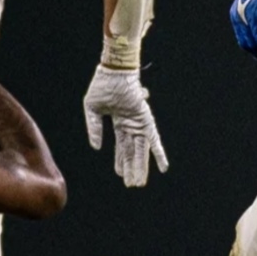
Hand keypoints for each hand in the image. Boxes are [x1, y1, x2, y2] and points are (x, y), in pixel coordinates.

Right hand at [83, 65, 168, 187]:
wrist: (114, 70)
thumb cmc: (103, 84)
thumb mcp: (93, 110)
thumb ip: (94, 128)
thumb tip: (96, 147)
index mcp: (119, 121)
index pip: (120, 146)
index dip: (120, 161)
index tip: (120, 174)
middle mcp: (131, 125)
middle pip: (131, 152)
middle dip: (131, 168)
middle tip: (132, 185)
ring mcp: (139, 123)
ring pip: (140, 151)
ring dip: (140, 167)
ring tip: (139, 183)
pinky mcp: (145, 121)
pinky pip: (153, 140)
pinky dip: (159, 154)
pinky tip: (163, 168)